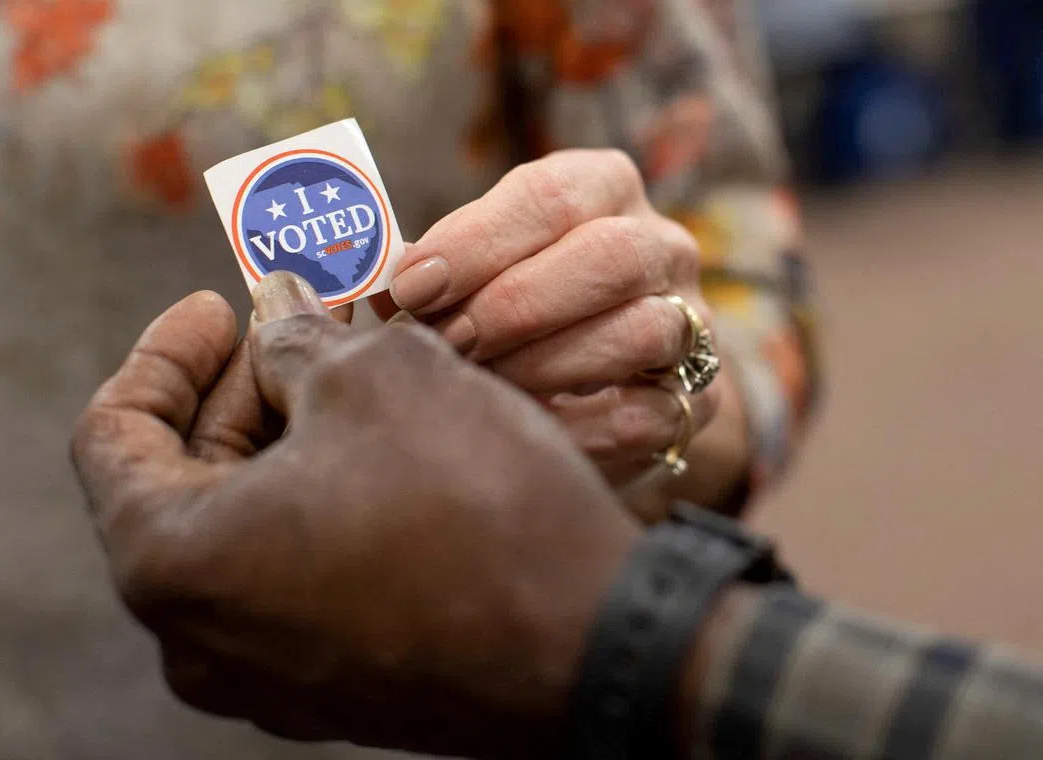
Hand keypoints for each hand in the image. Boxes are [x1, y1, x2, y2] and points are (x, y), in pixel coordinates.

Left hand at [72, 273, 640, 758]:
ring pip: (252, 529)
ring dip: (289, 443)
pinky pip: (303, 574)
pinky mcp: (342, 687)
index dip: (165, 352)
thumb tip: (277, 318)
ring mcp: (275, 676)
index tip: (218, 306)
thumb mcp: (376, 374)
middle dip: (242, 391)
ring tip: (351, 376)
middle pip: (186, 481)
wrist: (597, 643)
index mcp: (175, 562)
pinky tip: (384, 448)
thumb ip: (298, 337)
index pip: (114, 435)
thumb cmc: (474, 504)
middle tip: (302, 328)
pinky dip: (323, 502)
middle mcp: (205, 640)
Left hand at [382, 150, 722, 501]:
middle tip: (447, 343)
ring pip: (638, 331)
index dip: (476, 241)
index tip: (410, 287)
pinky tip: (527, 430)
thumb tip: (353, 282)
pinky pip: (646, 414)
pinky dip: (579, 427)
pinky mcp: (697, 400)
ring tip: (483, 387)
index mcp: (604, 189)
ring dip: (545, 364)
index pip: (550, 194)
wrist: (607, 384)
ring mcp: (690, 324)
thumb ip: (431, 268)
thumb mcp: (481, 269)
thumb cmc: (520, 309)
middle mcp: (661, 246)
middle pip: (607, 256)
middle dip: (514, 304)